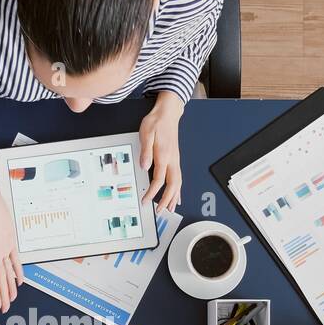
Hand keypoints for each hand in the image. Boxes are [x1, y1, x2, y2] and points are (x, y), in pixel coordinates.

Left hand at [139, 92, 184, 214]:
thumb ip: (146, 151)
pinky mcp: (175, 159)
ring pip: (178, 183)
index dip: (152, 193)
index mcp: (164, 155)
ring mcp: (175, 160)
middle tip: (161, 211)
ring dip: (175, 197)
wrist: (168, 113)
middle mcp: (172, 160)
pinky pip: (179, 178)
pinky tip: (178, 196)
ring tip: (171, 209)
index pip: (159, 180)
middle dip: (167, 200)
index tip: (146, 201)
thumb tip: (144, 166)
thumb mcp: (146, 133)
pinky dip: (178, 189)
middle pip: (173, 185)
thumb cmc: (156, 122)